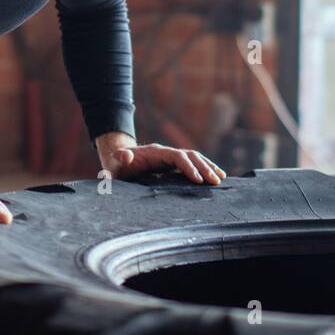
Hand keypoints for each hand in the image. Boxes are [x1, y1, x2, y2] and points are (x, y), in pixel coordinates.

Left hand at [96, 133, 225, 184]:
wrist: (118, 161)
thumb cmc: (116, 165)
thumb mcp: (114, 163)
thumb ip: (119, 159)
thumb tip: (125, 156)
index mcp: (155, 152)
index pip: (177, 156)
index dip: (188, 167)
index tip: (197, 180)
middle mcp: (166, 152)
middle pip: (190, 155)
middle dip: (203, 167)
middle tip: (215, 181)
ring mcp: (170, 157)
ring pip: (194, 158)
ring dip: (208, 167)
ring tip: (220, 178)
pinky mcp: (173, 164)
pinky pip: (193, 164)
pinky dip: (205, 168)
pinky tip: (216, 176)